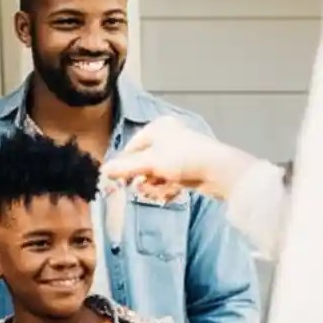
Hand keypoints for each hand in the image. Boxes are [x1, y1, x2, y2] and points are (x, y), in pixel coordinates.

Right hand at [101, 116, 258, 201]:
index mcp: (158, 128)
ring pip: (156, 173)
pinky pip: (169, 179)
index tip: (121, 182)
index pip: (132, 147)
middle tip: (143, 190)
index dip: (125, 166)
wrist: (219, 170)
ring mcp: (179, 153)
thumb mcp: (150, 163)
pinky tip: (171, 195)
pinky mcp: (188, 168)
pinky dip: (167, 188)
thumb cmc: (183, 159)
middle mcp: (168, 137)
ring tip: (159, 193)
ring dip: (154, 186)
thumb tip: (103, 171)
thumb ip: (125, 168)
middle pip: (144, 162)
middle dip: (142, 179)